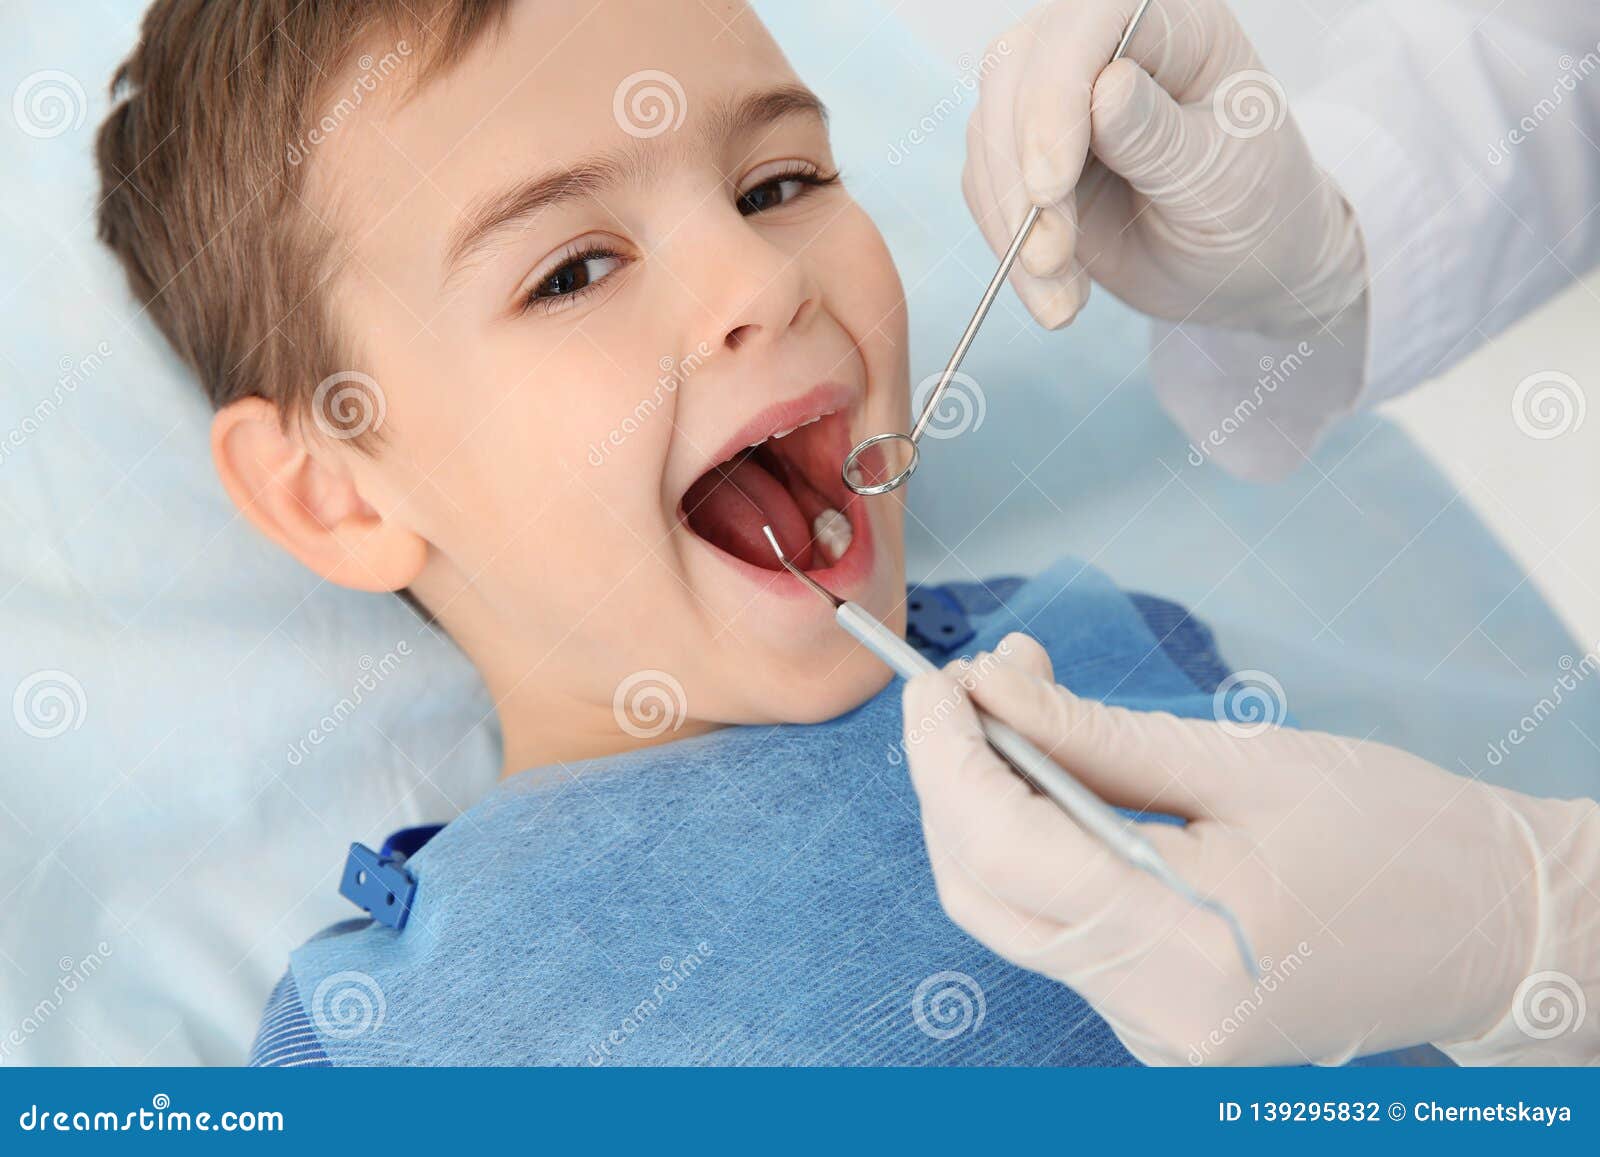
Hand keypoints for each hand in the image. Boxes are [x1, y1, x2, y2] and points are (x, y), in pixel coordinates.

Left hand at [902, 635, 1546, 1065]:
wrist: (1502, 928)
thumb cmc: (1399, 832)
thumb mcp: (1241, 762)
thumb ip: (1094, 734)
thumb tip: (988, 693)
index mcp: (1190, 949)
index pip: (1003, 851)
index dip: (944, 758)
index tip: (932, 681)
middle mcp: (1160, 1015)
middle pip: (984, 893)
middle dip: (954, 780)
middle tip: (974, 683)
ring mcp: (1158, 1033)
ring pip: (1013, 915)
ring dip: (993, 808)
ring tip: (1022, 705)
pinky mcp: (1162, 1022)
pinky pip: (1063, 933)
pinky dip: (1040, 852)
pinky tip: (1060, 780)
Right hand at [964, 0, 1366, 332]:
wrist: (1241, 266)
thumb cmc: (1256, 208)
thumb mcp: (1222, 179)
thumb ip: (1161, 135)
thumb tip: (1103, 88)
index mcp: (1173, 24)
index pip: (1090, 24)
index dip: (1055, 96)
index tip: (1047, 189)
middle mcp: (1104, 44)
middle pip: (1016, 72)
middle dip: (1019, 174)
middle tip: (1049, 260)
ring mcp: (1057, 97)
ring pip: (990, 135)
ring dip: (1011, 227)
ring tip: (1062, 301)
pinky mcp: (1026, 152)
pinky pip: (987, 188)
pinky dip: (1007, 248)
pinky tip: (1055, 293)